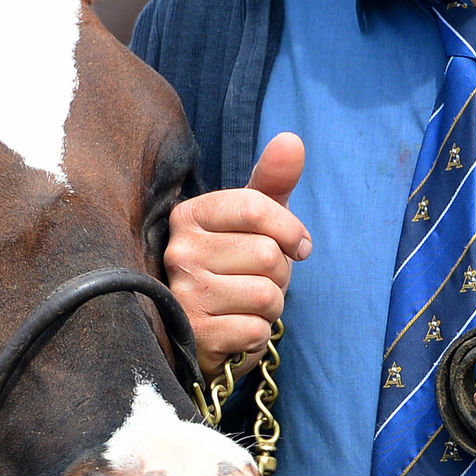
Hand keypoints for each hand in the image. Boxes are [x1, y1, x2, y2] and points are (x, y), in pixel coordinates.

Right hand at [164, 132, 310, 379]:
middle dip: (280, 274)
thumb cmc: (233, 267)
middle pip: (267, 255)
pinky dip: (258, 334)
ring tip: (247, 305)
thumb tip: (292, 140)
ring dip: (271, 307)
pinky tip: (237, 329)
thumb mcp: (252, 221)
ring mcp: (184, 295)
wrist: (204, 332)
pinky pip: (256, 330)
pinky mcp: (194, 335)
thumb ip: (272, 181)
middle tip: (258, 281)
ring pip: (266, 295)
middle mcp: (179, 252)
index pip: (255, 207)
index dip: (289, 230)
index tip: (296, 246)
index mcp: (190, 215)